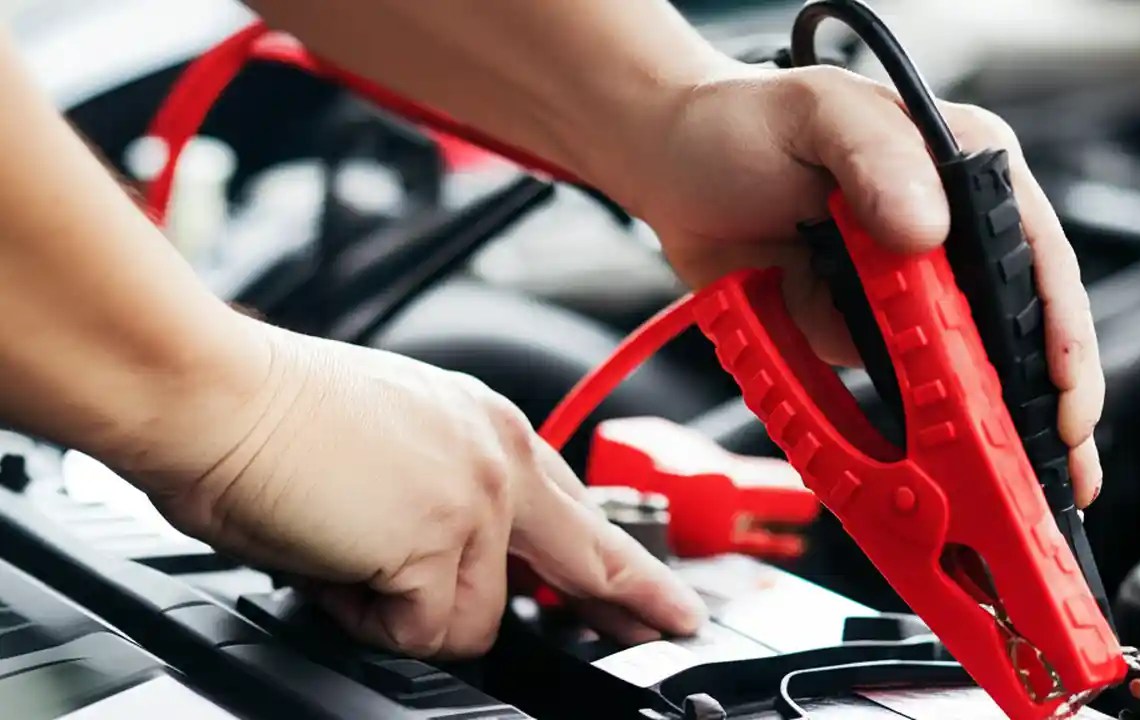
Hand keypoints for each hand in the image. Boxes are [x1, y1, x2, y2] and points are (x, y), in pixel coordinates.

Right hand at [114, 320, 705, 657]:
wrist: (215, 394)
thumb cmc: (271, 413)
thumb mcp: (390, 439)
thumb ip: (441, 492)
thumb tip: (443, 552)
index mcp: (487, 427)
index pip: (575, 507)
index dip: (620, 559)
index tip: (661, 592)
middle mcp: (497, 460)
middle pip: (590, 558)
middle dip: (632, 602)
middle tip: (669, 624)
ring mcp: (476, 502)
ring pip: (476, 619)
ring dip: (404, 608)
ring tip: (344, 553)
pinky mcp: (440, 543)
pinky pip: (422, 630)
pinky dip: (367, 618)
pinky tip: (334, 565)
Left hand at [606, 61, 1103, 506]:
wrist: (667, 166)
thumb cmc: (742, 121)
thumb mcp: (817, 113)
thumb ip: (875, 157)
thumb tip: (926, 229)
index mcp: (960, 172)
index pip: (1035, 256)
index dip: (1060, 331)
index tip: (1061, 390)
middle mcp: (944, 239)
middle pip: (1016, 331)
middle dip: (1045, 405)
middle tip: (1063, 468)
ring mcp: (903, 295)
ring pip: (964, 375)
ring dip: (988, 432)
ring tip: (1015, 490)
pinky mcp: (859, 335)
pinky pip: (893, 394)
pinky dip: (914, 438)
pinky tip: (935, 475)